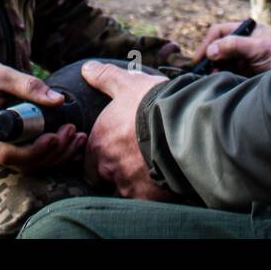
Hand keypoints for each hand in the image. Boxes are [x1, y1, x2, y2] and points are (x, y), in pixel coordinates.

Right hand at [0, 58, 86, 171]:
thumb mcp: (1, 73)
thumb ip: (29, 86)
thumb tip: (58, 100)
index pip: (7, 151)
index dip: (34, 150)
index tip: (56, 136)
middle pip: (18, 163)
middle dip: (50, 153)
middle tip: (72, 133)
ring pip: (21, 165)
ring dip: (50, 156)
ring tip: (74, 138)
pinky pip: (19, 160)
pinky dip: (42, 154)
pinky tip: (63, 143)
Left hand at [80, 61, 170, 200]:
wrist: (184, 125)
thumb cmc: (152, 102)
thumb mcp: (128, 84)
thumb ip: (106, 78)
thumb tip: (86, 68)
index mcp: (99, 143)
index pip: (89, 163)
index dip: (101, 158)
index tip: (116, 151)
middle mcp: (108, 167)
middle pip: (105, 180)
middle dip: (116, 174)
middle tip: (134, 162)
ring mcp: (128, 186)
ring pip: (127, 191)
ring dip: (136, 184)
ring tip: (153, 171)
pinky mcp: (149, 199)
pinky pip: (147, 201)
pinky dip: (154, 194)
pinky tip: (166, 183)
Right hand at [193, 20, 270, 75]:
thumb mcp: (257, 47)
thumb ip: (234, 45)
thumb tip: (210, 51)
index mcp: (244, 30)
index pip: (218, 32)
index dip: (207, 43)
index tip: (200, 58)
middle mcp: (241, 41)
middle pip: (217, 47)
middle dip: (209, 59)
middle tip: (202, 72)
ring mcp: (242, 56)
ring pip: (221, 61)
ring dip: (214, 69)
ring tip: (211, 77)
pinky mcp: (244, 70)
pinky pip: (227, 72)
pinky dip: (221, 76)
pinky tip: (219, 81)